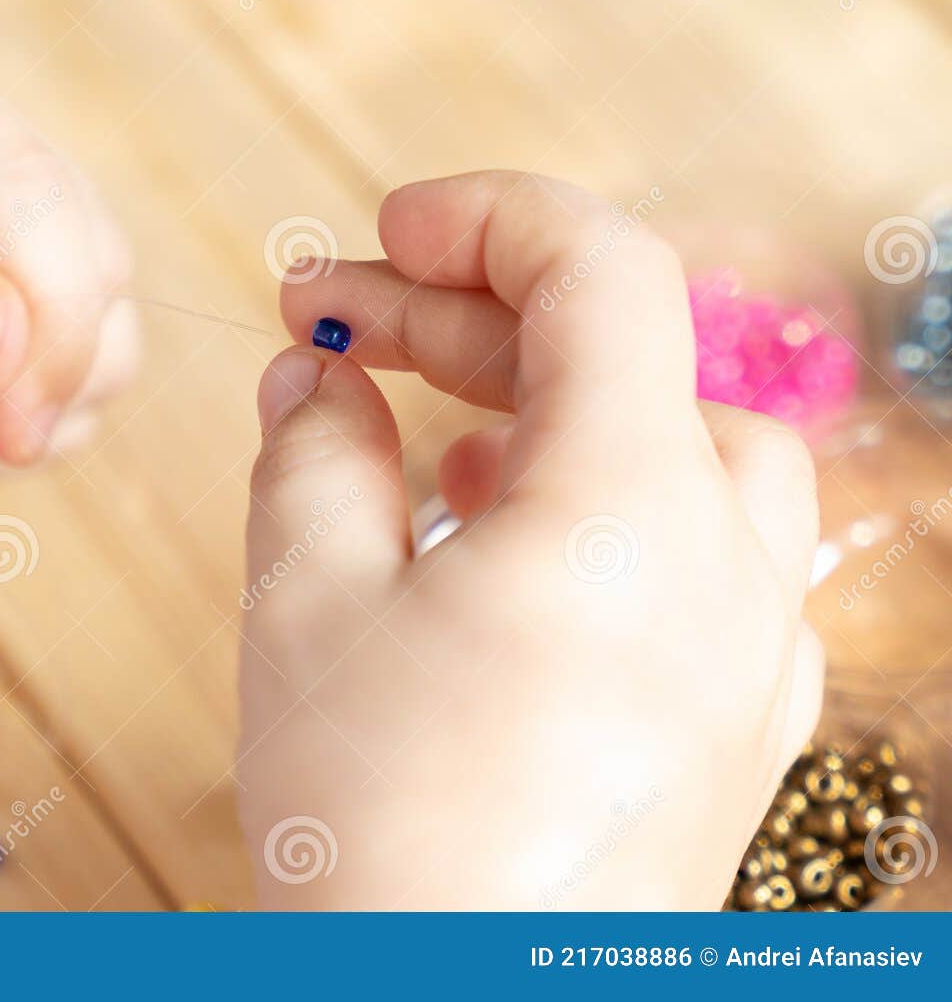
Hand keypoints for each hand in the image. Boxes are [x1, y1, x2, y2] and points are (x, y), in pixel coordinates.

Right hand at [237, 171, 823, 908]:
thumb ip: (313, 451)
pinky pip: (701, 557)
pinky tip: (506, 544)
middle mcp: (727, 571)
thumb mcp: (304, 606)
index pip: (603, 274)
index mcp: (633, 512)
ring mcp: (748, 653)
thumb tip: (312, 376)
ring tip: (431, 432)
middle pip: (623, 361)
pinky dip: (605, 505)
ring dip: (552, 406)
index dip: (485, 219)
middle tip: (330, 332)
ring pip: (685, 450)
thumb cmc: (381, 834)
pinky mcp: (735, 721)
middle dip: (463, 326)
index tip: (380, 234)